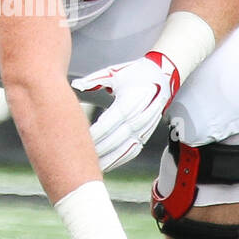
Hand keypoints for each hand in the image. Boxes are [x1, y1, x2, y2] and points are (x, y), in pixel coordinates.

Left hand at [72, 52, 177, 171]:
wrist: (162, 75)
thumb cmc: (135, 73)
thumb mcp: (113, 73)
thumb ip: (93, 80)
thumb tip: (76, 85)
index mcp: (129, 103)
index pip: (107, 124)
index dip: (93, 134)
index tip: (78, 138)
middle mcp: (138, 119)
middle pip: (115, 140)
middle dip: (98, 149)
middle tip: (79, 155)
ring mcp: (144, 128)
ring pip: (125, 150)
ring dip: (109, 159)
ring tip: (92, 165)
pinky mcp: (147, 133)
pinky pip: (133, 151)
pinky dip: (120, 159)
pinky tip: (108, 163)